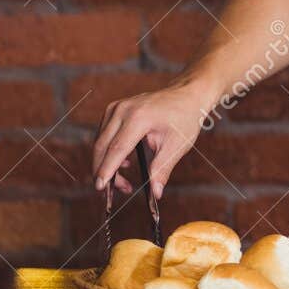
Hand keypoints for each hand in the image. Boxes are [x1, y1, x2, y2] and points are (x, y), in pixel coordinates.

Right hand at [91, 83, 210, 201]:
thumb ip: (162, 169)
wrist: (187, 95)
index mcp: (139, 118)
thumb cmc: (184, 119)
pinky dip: (109, 152)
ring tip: (123, 183)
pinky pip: (104, 134)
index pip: (117, 149)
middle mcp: (123, 110)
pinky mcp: (114, 109)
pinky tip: (125, 165)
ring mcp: (116, 107)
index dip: (107, 170)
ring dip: (105, 164)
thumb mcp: (177, 145)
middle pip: (103, 146)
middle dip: (102, 171)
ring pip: (101, 142)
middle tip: (109, 193)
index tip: (101, 187)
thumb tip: (156, 193)